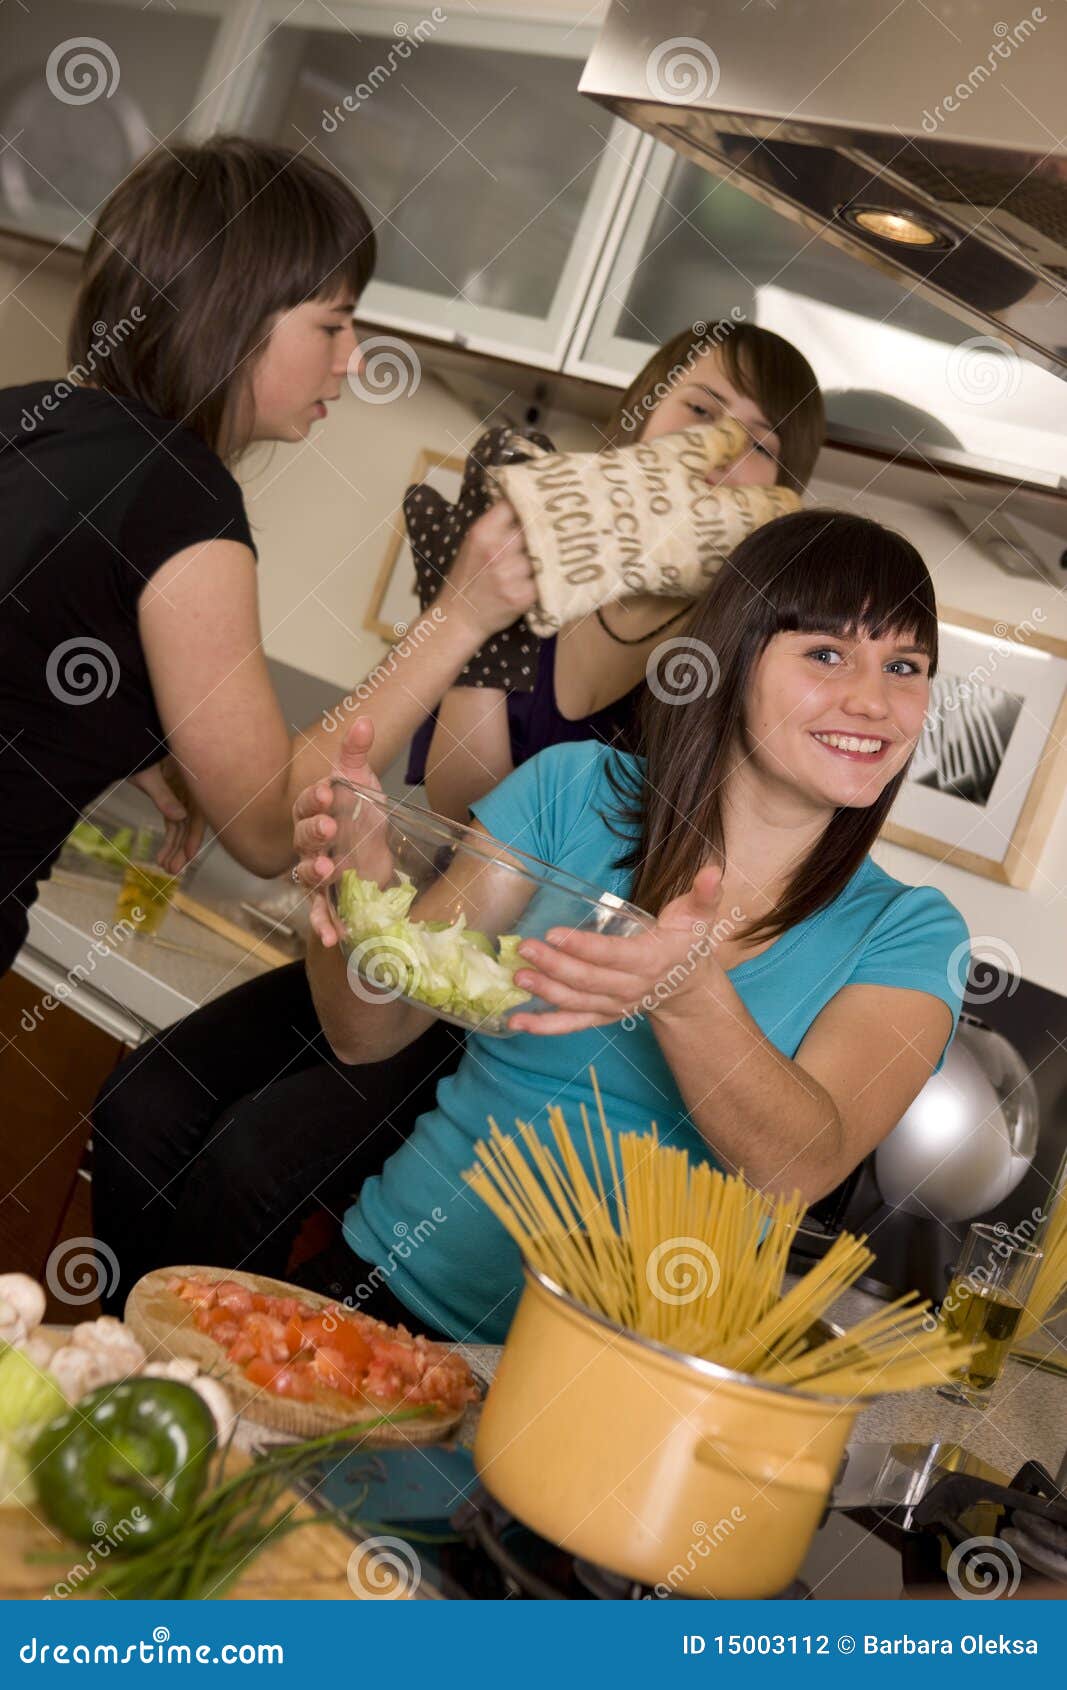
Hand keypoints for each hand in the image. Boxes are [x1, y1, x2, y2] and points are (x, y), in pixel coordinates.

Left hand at [129, 757, 204, 873]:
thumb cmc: (134, 749)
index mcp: (193, 774)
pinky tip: (163, 854)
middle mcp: (192, 783)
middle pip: (192, 819)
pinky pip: (174, 818)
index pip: (200, 809)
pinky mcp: (173, 792)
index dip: (195, 833)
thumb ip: (163, 795)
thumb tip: (180, 818)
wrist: (122, 739)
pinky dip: (169, 836)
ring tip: (164, 866)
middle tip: (172, 870)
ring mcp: (183, 788)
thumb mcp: (147, 773)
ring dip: (174, 845)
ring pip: (182, 822)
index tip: (188, 854)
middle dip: (182, 846)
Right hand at [292, 717, 391, 947]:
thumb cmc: (361, 816)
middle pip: (303, 838)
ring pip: (306, 874)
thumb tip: (362, 720)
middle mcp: (308, 844)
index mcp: (314, 812)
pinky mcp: (327, 900)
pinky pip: (319, 913)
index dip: (315, 799)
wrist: (373, 857)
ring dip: (315, 874)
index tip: (329, 792)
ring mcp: (316, 873)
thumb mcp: (363, 784)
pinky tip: (332, 937)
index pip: (307, 803)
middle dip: (314, 832)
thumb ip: (356, 754)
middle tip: (330, 828)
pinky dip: (323, 925)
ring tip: (329, 873)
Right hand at [438, 502, 535, 639]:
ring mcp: (509, 574)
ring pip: (543, 555)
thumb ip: (497, 524)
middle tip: (554, 532)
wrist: (459, 617)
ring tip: (542, 562)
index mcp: (483, 532)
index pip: (514, 504)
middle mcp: (496, 550)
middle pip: (534, 528)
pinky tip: (541, 580)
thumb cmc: (469, 577)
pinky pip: (546, 580)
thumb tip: (528, 504)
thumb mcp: (474, 543)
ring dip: (545, 558)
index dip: (529, 504)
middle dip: (542, 533)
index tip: (541, 504)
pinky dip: (546, 579)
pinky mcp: (521, 596)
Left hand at [507, 865, 724, 1035]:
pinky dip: (545, 1027)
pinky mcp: (602, 1016)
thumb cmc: (687, 942)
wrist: (687, 985)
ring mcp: (614, 1006)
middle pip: (588, 980)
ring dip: (545, 991)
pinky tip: (517, 1022)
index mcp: (652, 960)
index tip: (555, 934)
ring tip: (517, 976)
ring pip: (576, 1002)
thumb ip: (704, 894)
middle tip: (525, 948)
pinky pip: (572, 1025)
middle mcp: (631, 988)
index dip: (584, 947)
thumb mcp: (700, 916)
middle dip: (554, 965)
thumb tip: (713, 871)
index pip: (613, 955)